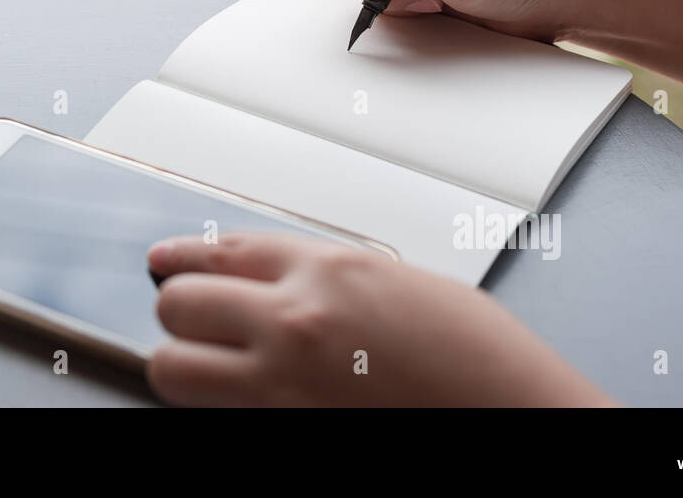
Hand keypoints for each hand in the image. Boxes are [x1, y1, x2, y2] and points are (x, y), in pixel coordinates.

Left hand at [146, 232, 613, 406]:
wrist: (517, 416)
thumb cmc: (479, 358)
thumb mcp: (400, 285)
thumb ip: (329, 278)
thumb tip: (278, 284)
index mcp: (327, 271)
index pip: (221, 250)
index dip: (182, 255)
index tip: (165, 261)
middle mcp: (293, 324)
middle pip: (178, 304)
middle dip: (180, 311)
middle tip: (192, 319)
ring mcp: (282, 387)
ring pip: (171, 369)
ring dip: (182, 364)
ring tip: (203, 367)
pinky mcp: (281, 434)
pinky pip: (213, 418)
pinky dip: (218, 408)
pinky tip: (241, 400)